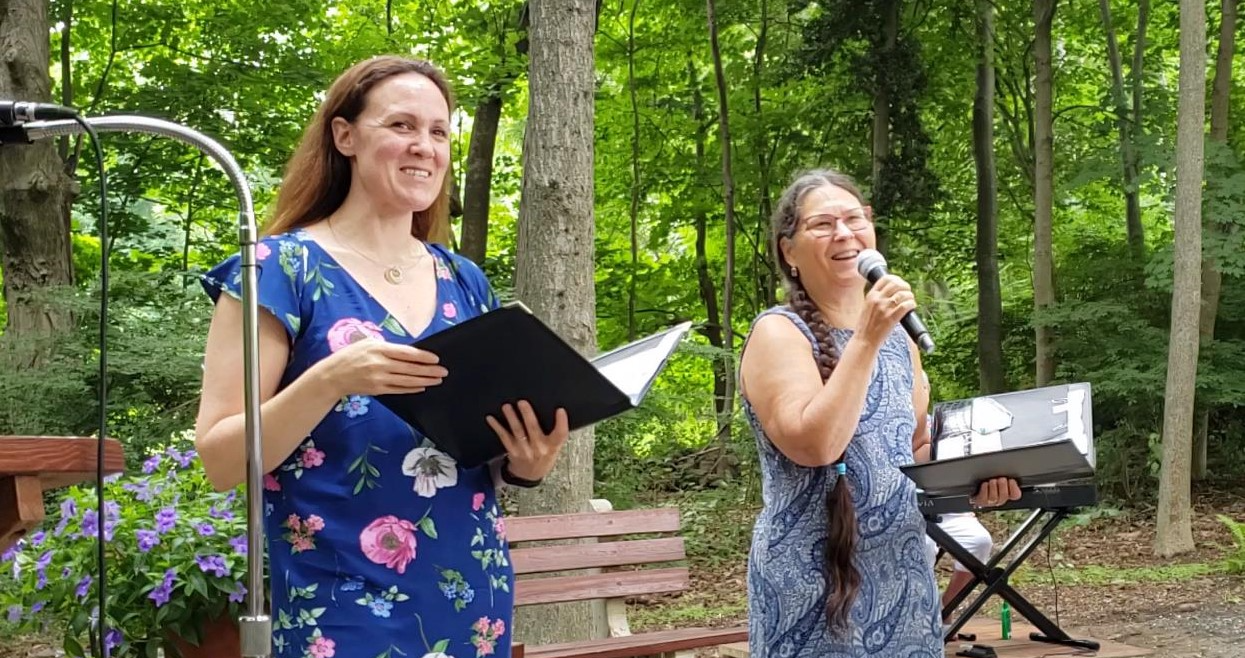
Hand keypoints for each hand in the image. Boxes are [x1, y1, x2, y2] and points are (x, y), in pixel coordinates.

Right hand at [316, 338, 446, 397]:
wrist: (332, 376)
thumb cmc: (350, 356)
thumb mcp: (366, 343)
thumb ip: (386, 346)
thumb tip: (407, 351)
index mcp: (378, 349)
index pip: (406, 353)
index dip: (423, 356)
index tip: (436, 358)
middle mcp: (380, 364)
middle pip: (410, 368)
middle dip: (429, 370)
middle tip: (443, 371)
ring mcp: (379, 379)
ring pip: (407, 381)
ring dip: (424, 381)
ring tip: (437, 380)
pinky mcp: (377, 390)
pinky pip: (398, 390)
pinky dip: (411, 389)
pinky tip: (422, 387)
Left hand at [486, 401, 569, 481]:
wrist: (529, 476)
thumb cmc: (543, 457)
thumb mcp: (554, 448)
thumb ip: (554, 434)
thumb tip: (553, 411)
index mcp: (552, 447)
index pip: (560, 435)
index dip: (562, 422)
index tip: (560, 410)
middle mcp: (538, 449)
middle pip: (533, 429)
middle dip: (527, 415)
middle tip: (522, 402)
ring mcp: (524, 450)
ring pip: (517, 431)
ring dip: (511, 418)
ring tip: (507, 407)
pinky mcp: (512, 451)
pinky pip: (504, 437)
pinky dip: (497, 427)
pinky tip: (491, 418)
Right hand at [857, 273, 915, 345]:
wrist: (864, 340)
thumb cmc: (866, 326)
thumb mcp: (867, 307)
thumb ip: (876, 298)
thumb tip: (891, 292)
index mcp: (871, 295)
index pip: (886, 278)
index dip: (896, 279)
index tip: (901, 284)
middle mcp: (878, 299)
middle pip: (896, 284)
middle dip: (905, 286)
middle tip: (908, 292)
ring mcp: (885, 308)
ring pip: (903, 294)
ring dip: (910, 296)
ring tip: (910, 301)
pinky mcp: (892, 317)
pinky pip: (906, 305)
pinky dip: (912, 304)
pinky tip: (911, 307)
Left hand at [970, 477, 1021, 508]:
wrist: (975, 489)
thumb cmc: (989, 482)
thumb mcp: (999, 477)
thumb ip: (1006, 477)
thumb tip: (1010, 471)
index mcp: (1007, 493)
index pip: (1015, 495)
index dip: (1014, 488)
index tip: (1010, 480)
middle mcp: (999, 500)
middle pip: (1004, 496)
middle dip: (1002, 486)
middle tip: (1000, 479)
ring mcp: (990, 502)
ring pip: (994, 497)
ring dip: (993, 487)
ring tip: (992, 481)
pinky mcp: (981, 502)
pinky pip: (984, 497)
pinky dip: (985, 489)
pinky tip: (985, 484)